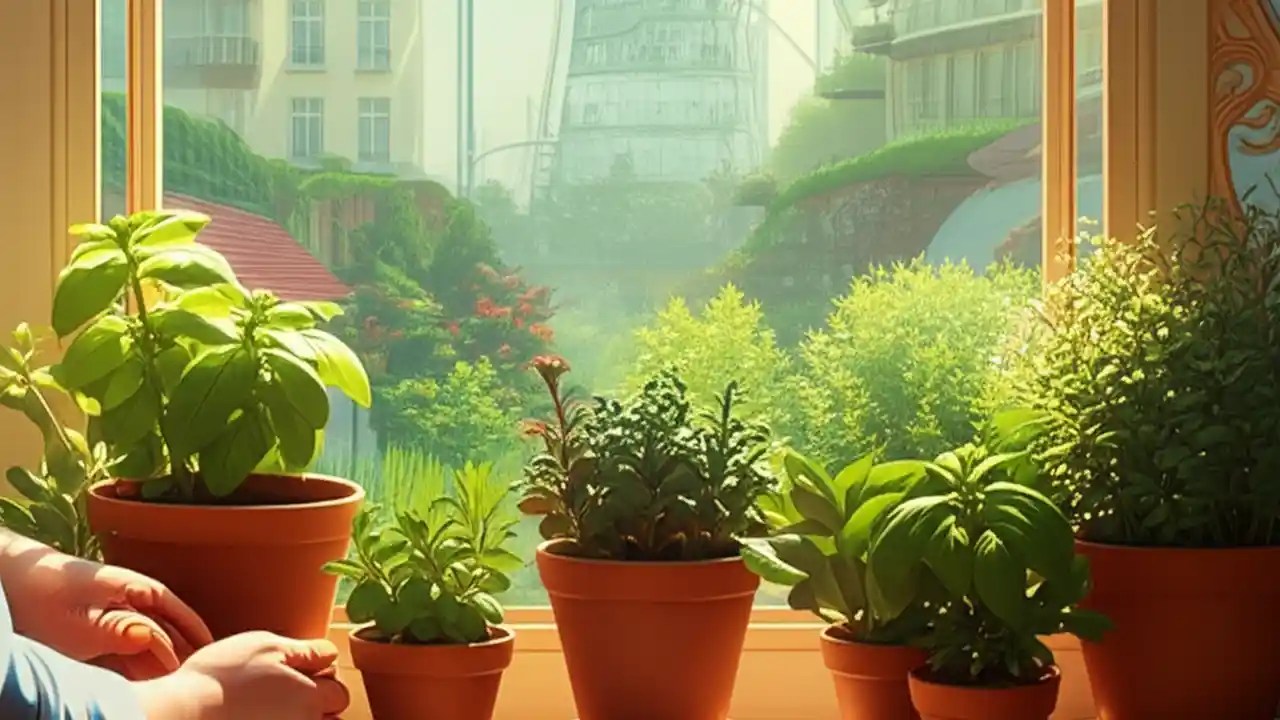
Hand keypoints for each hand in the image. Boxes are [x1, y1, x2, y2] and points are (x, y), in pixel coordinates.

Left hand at [0, 532, 211, 678]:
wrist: (5, 581)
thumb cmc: (38, 599)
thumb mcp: (80, 622)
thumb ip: (121, 631)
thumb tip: (158, 640)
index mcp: (132, 589)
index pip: (175, 611)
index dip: (195, 630)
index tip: (214, 648)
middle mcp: (125, 599)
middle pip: (163, 626)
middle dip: (182, 647)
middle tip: (201, 671)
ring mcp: (109, 613)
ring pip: (144, 638)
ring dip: (159, 658)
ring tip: (176, 679)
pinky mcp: (91, 628)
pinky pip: (123, 647)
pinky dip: (136, 662)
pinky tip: (141, 677)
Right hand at [135, 632, 349, 719]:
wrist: (181, 715)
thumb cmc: (221, 678)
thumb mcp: (265, 646)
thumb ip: (305, 652)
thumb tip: (331, 655)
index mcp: (311, 699)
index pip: (339, 693)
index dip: (321, 679)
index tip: (297, 674)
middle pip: (328, 718)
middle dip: (316, 706)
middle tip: (283, 694)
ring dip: (299, 716)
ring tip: (269, 709)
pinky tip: (254, 716)